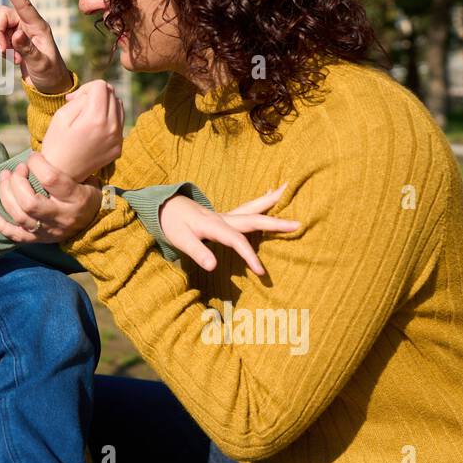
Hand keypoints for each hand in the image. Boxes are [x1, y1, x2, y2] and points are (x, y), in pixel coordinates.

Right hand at [0, 0, 72, 93]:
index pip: (22, 3)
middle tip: (3, 51)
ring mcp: (20, 31)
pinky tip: (14, 59)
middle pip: (2, 15)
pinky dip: (1, 48)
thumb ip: (27, 49)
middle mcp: (28, 24)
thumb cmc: (50, 74)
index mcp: (38, 26)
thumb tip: (15, 35)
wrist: (50, 86)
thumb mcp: (40, 64)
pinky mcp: (14, 39)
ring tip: (12, 58)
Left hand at [0, 159, 100, 243]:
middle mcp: (60, 217)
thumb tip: (43, 151)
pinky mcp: (39, 240)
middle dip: (17, 182)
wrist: (96, 224)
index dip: (37, 164)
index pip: (51, 180)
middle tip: (18, 169)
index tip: (33, 156)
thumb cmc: (87, 195)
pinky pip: (15, 236)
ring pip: (19, 216)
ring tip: (4, 178)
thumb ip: (68, 168)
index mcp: (75, 198)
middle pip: (29, 202)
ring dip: (5, 195)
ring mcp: (48, 231)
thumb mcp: (87, 179)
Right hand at [39, 80, 123, 182]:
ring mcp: (118, 139)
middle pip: (112, 94)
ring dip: (105, 106)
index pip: (101, 86)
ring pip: (119, 106)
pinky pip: (119, 122)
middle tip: (80, 107)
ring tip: (88, 117)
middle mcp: (112, 128)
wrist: (61, 174)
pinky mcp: (119, 147)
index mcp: (96, 118)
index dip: (86, 88)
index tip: (74, 100)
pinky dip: (109, 119)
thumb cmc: (56, 143)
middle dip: (96, 95)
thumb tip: (95, 93)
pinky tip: (94, 129)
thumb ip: (81, 98)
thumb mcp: (61, 115)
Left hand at [158, 184, 301, 276]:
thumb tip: (213, 266)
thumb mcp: (180, 240)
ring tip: (289, 190)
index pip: (237, 241)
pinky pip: (248, 208)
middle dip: (275, 223)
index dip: (250, 256)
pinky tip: (273, 195)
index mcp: (214, 225)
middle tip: (298, 223)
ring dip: (271, 201)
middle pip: (253, 219)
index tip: (261, 272)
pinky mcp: (225, 216)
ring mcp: (225, 215)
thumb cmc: (172, 224)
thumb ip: (197, 252)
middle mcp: (223, 217)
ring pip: (252, 208)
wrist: (164, 206)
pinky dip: (262, 203)